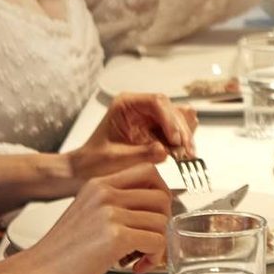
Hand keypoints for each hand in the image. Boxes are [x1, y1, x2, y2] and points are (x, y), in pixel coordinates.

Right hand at [24, 164, 170, 273]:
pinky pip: (157, 241)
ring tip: (139, 257)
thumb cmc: (60, 252)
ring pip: (162, 222)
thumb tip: (151, 209)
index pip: (149, 171)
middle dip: (163, 222)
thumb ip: (114, 204)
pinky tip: (135, 267)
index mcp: (99, 184)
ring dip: (157, 245)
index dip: (161, 194)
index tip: (154, 215)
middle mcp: (105, 193)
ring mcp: (110, 213)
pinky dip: (153, 258)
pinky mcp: (115, 236)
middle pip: (162, 197)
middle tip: (149, 241)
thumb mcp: (87, 213)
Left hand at [67, 93, 196, 183]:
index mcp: (126, 105)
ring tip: (186, 155)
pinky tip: (182, 155)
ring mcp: (151, 118)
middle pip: (172, 109)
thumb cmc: (94, 162)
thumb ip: (141, 153)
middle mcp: (141, 107)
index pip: (157, 102)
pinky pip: (178, 130)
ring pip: (179, 118)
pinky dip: (183, 141)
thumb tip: (166, 151)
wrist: (86, 171)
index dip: (170, 119)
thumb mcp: (116, 159)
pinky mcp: (157, 130)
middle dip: (181, 130)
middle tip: (186, 152)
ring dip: (185, 136)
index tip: (175, 139)